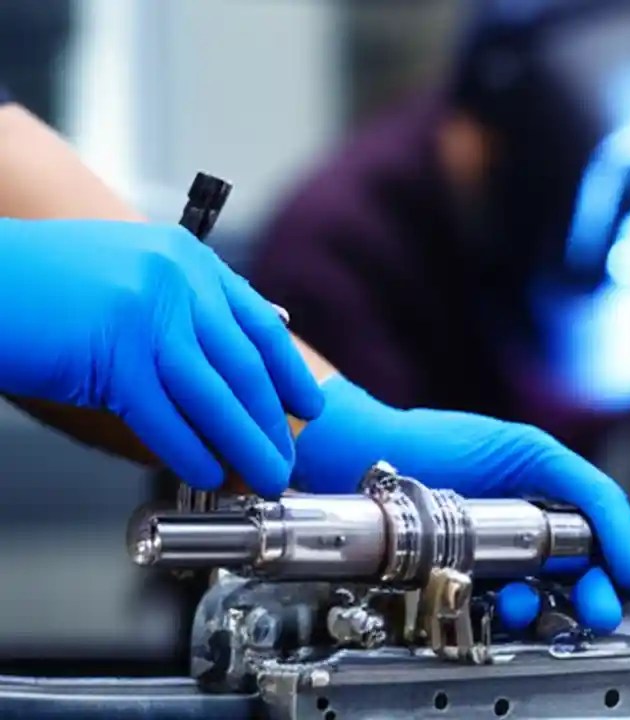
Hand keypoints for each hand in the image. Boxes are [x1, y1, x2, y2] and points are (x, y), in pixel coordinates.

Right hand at [0, 219, 323, 495]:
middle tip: (288, 457)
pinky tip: (207, 473)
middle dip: (272, 421)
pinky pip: (165, 415)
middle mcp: (175, 281)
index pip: (257, 324)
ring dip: (246, 445)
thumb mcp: (124, 275)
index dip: (287, 372)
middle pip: (243, 366)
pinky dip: (190, 450)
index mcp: (184, 258)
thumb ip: (176, 310)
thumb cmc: (37, 285)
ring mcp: (146, 317)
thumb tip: (222, 368)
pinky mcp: (113, 357)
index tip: (308, 405)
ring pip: (215, 396)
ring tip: (265, 477)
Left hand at [293, 376, 629, 633]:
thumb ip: (572, 479)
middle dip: (595, 590)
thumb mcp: (522, 449)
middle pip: (580, 562)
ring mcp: (498, 547)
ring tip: (524, 606)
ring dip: (543, 604)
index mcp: (548, 481)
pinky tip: (500, 606)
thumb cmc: (439, 443)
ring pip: (541, 587)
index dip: (622, 546)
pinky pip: (500, 598)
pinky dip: (507, 608)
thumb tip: (610, 517)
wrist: (368, 461)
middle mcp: (529, 517)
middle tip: (601, 612)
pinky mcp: (466, 572)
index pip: (601, 514)